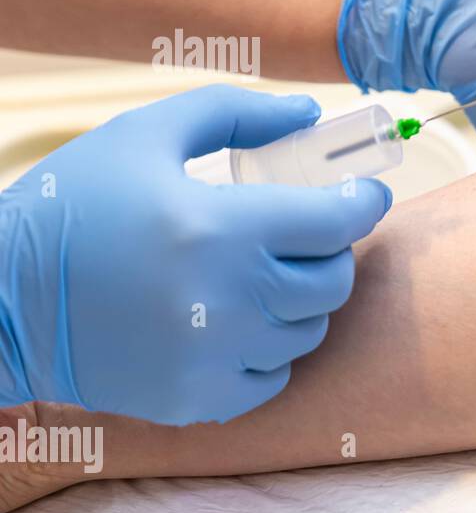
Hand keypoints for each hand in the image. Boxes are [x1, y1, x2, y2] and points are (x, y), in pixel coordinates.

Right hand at [0, 86, 391, 424]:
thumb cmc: (73, 207)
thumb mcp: (144, 135)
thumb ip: (234, 114)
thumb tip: (308, 115)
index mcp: (220, 227)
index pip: (337, 221)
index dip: (364, 202)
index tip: (365, 194)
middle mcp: (227, 298)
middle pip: (333, 280)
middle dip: (331, 251)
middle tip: (305, 235)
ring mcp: (214, 356)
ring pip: (309, 330)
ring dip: (300, 300)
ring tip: (260, 276)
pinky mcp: (197, 398)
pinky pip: (274, 377)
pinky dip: (269, 350)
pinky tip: (237, 322)